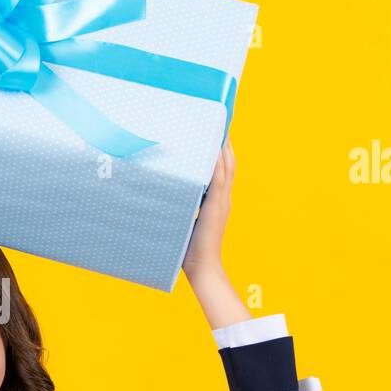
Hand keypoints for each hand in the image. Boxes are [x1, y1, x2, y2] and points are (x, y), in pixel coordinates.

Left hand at [181, 135, 234, 277]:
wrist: (202, 268)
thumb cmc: (190, 250)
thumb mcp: (186, 221)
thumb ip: (180, 207)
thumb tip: (163, 196)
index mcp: (218, 202)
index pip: (222, 171)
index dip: (221, 152)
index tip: (215, 134)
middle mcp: (223, 198)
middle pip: (228, 163)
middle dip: (224, 142)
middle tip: (218, 122)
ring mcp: (222, 202)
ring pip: (226, 166)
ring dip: (222, 146)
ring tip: (218, 126)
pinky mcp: (216, 206)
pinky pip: (219, 179)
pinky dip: (218, 162)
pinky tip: (215, 148)